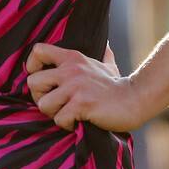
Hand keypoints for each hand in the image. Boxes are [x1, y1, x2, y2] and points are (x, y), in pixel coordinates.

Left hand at [26, 42, 143, 132]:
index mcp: (72, 58)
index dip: (32, 67)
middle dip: (40, 98)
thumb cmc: (117, 86)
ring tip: (68, 114)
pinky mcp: (82, 104)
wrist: (136, 99)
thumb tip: (105, 44)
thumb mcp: (107, 64)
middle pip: (32, 82)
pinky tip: (79, 122)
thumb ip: (102, 54)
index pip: (38, 50)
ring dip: (53, 114)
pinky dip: (67, 125)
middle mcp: (71, 69)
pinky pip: (59, 119)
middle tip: (55, 105)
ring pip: (43, 104)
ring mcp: (76, 87)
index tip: (43, 81)